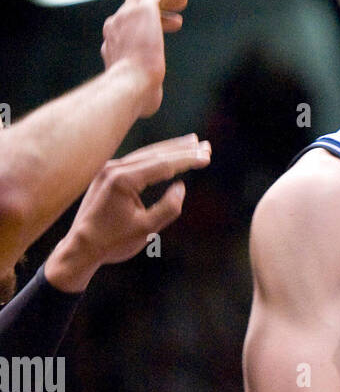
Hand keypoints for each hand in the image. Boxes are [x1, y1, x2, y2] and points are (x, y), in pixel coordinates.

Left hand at [44, 136, 210, 292]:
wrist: (81, 247)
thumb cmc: (113, 242)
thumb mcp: (146, 230)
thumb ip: (168, 208)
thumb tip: (181, 186)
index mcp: (123, 180)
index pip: (162, 164)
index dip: (187, 161)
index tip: (207, 157)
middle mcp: (114, 168)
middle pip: (155, 153)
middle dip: (183, 149)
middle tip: (206, 146)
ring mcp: (108, 168)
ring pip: (146, 154)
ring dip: (170, 150)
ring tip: (192, 144)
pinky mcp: (106, 173)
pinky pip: (135, 161)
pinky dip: (154, 158)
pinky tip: (167, 155)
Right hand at [101, 0, 188, 117]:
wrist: (128, 87)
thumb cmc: (135, 99)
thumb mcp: (139, 92)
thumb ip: (145, 88)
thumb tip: (150, 98)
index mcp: (113, 45)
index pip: (130, 25)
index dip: (155, 22)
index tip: (175, 24)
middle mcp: (115, 27)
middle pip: (135, 3)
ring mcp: (126, 16)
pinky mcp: (142, 9)